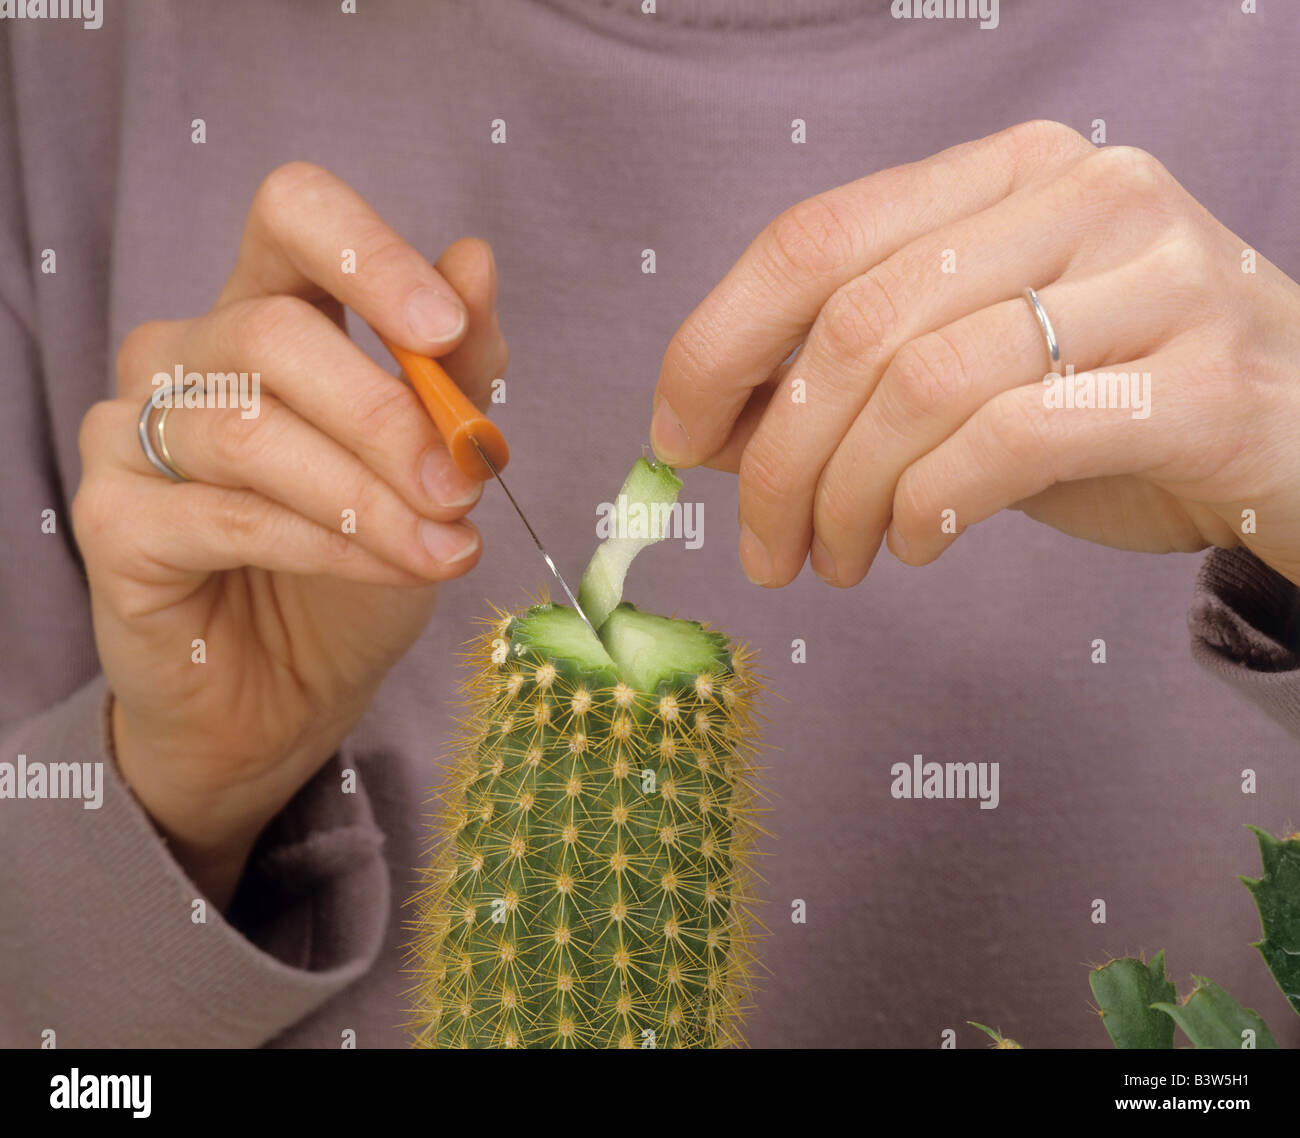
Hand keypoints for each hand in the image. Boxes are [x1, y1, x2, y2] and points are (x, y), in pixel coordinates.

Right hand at [73, 162, 507, 908]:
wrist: (288, 687)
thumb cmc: (358, 562)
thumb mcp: (430, 464)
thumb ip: (456, 370)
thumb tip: (477, 259)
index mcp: (267, 310)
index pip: (292, 216)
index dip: (368, 255)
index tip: (444, 327)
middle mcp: (186, 352)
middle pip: (273, 334)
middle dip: (387, 416)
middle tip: (462, 487)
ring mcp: (132, 430)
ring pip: (248, 431)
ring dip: (367, 495)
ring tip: (444, 546)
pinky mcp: (110, 519)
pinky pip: (225, 516)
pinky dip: (324, 542)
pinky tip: (385, 566)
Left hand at [650, 120, 1299, 587]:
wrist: (1297, 436)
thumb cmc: (1110, 398)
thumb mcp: (965, 370)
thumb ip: (844, 379)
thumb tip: (707, 427)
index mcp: (1002, 175)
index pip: (814, 238)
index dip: (718, 340)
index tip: (674, 433)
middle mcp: (1081, 196)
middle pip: (857, 322)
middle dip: (780, 456)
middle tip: (764, 548)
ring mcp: (1153, 276)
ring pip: (926, 383)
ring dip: (849, 497)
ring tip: (840, 559)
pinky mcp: (1200, 378)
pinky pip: (1014, 438)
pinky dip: (935, 503)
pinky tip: (920, 542)